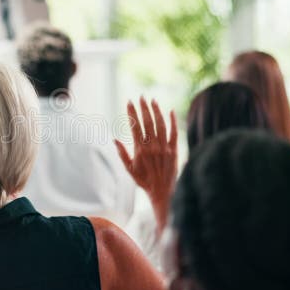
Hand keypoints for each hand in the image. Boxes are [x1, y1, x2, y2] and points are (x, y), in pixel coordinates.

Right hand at [114, 97, 177, 232]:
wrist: (162, 191)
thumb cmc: (144, 181)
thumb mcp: (129, 169)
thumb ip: (122, 153)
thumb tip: (114, 139)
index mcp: (140, 150)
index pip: (135, 126)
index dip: (132, 113)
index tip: (129, 102)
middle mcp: (152, 147)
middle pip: (147, 122)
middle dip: (143, 108)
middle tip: (141, 97)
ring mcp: (164, 147)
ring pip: (160, 125)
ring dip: (156, 111)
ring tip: (153, 101)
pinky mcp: (174, 150)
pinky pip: (174, 133)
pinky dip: (173, 122)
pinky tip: (171, 111)